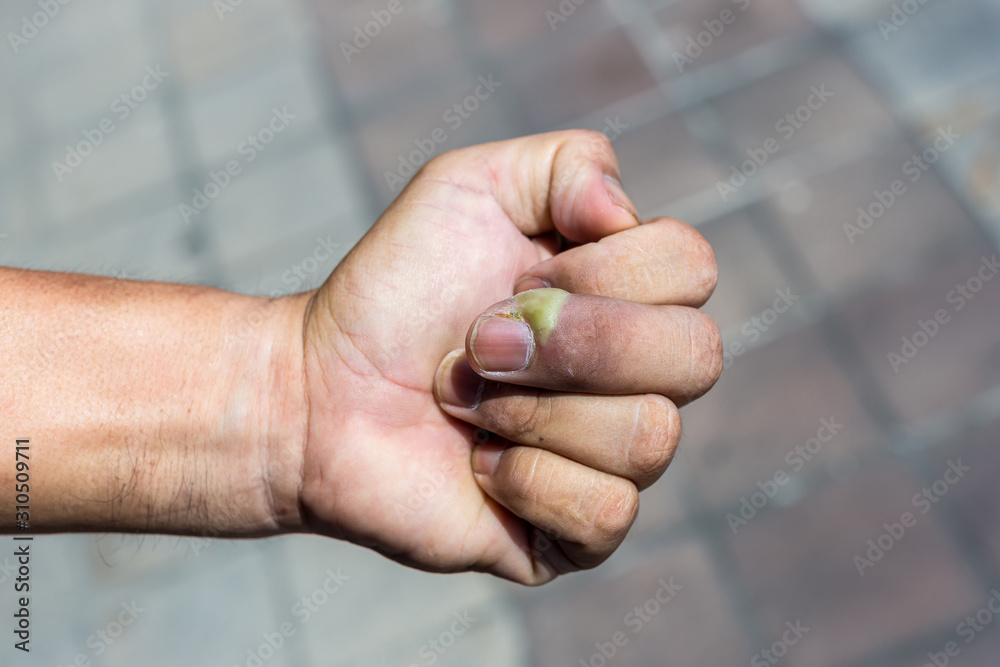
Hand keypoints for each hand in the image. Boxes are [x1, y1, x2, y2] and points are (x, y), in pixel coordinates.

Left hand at [287, 131, 721, 584]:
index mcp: (628, 294)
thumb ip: (567, 165)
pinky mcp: (578, 532)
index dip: (602, 271)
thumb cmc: (396, 289)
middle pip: (696, 356)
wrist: (321, 389)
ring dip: (531, 412)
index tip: (514, 280)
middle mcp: (638, 376)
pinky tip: (478, 466)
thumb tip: (625, 214)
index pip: (692, 266)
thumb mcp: (468, 187)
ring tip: (466, 403)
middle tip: (481, 343)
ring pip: (650, 438)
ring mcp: (613, 458)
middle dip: (571, 344)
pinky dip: (524, 481)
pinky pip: (607, 514)